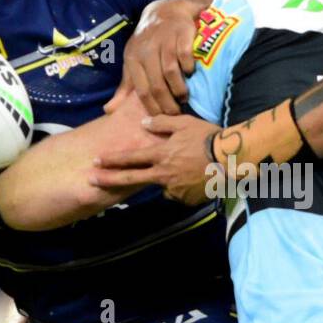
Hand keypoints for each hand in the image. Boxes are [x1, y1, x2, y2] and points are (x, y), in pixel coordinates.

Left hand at [91, 113, 219, 205]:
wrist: (230, 159)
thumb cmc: (208, 137)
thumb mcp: (185, 123)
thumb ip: (162, 123)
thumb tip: (143, 123)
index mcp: (161, 154)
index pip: (131, 158)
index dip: (112, 160)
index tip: (95, 162)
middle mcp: (163, 174)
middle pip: (131, 178)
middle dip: (109, 179)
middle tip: (92, 180)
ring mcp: (174, 189)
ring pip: (162, 186)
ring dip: (166, 181)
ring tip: (185, 172)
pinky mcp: (186, 199)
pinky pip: (179, 194)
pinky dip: (182, 188)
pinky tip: (194, 179)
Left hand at [107, 0, 200, 115]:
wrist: (164, 12)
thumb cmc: (147, 43)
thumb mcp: (133, 62)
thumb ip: (125, 87)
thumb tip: (109, 111)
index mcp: (133, 59)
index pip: (142, 91)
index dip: (152, 108)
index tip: (161, 119)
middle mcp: (147, 50)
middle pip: (157, 85)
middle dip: (168, 104)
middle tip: (176, 114)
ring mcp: (164, 41)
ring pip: (171, 72)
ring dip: (179, 89)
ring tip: (184, 98)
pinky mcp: (180, 33)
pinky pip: (185, 56)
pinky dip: (189, 68)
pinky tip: (191, 74)